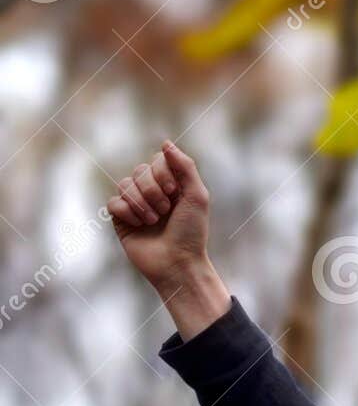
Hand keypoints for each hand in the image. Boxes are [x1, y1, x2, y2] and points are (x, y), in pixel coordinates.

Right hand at [109, 140, 210, 283]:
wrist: (177, 263)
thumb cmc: (191, 232)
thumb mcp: (197, 196)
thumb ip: (185, 166)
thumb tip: (165, 142)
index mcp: (173, 185)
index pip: (157, 160)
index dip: (161, 172)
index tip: (173, 191)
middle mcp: (153, 192)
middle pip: (139, 170)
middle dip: (152, 190)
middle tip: (165, 211)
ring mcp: (136, 205)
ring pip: (124, 184)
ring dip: (141, 203)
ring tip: (154, 221)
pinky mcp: (121, 219)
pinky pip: (113, 202)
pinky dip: (127, 213)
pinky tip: (139, 226)